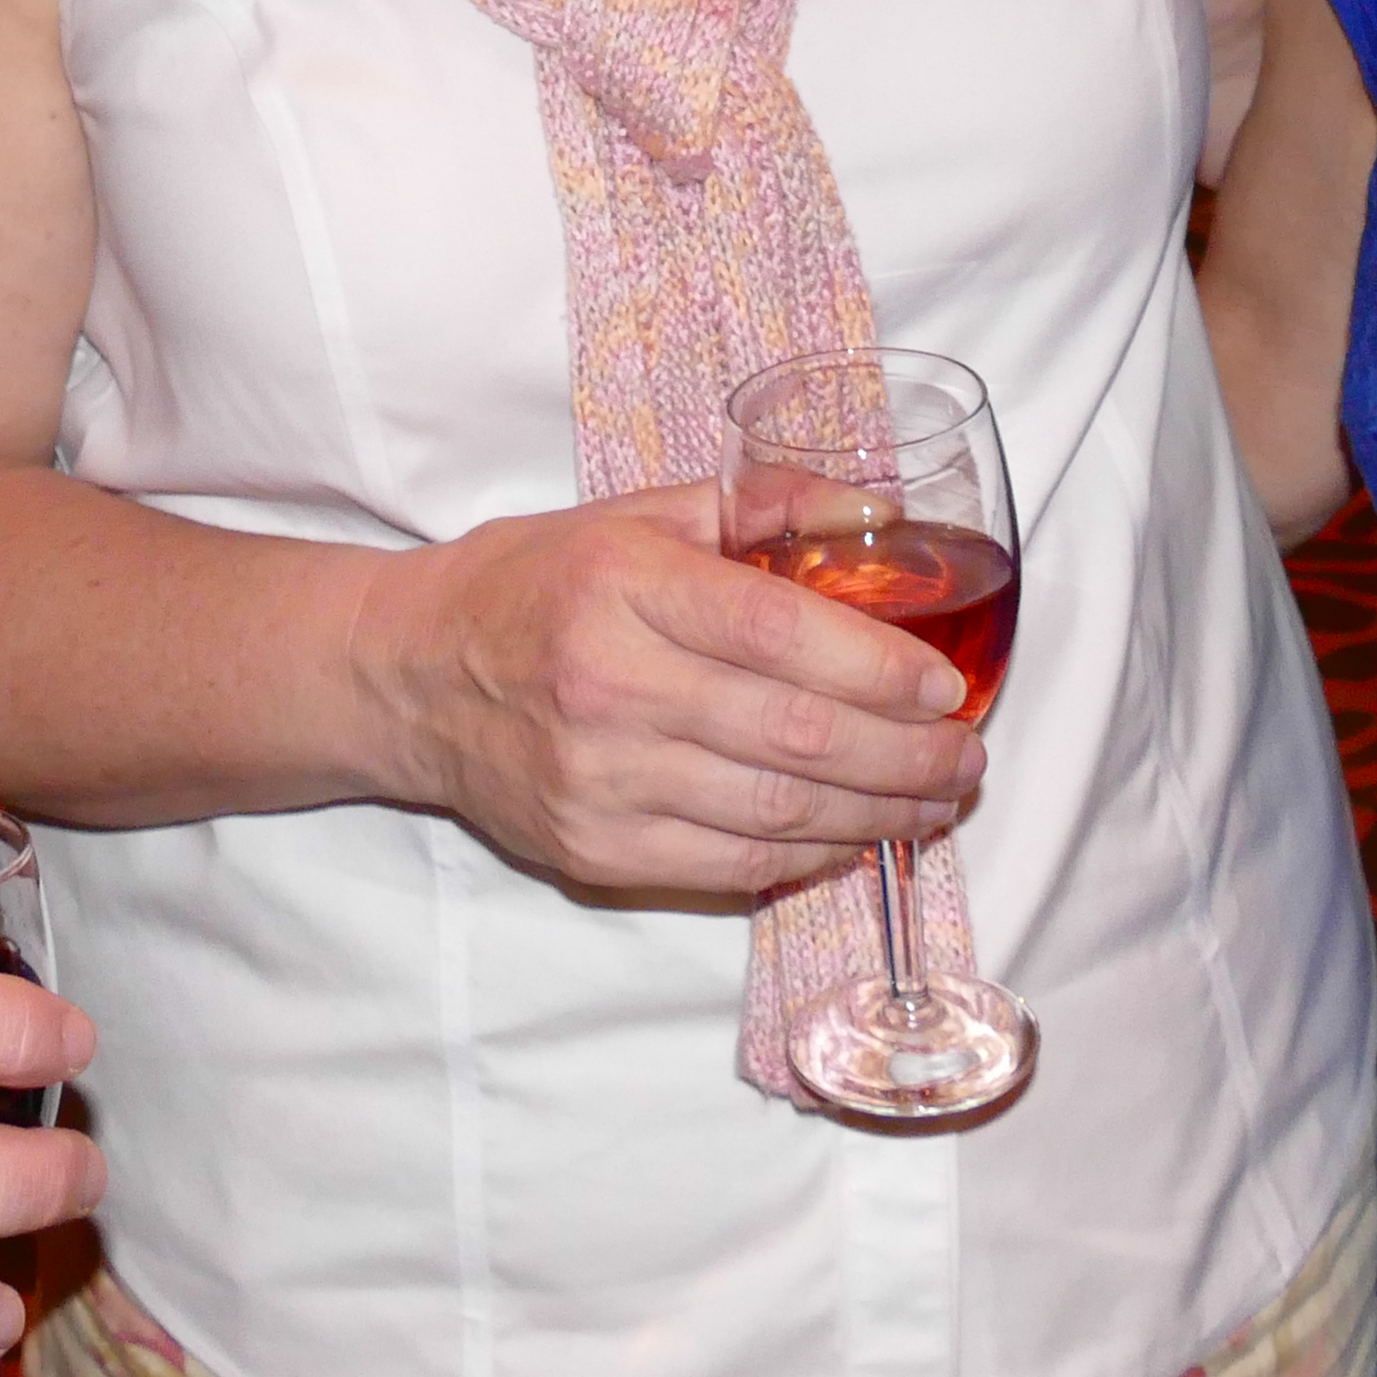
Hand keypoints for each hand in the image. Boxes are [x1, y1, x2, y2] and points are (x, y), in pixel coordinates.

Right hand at [354, 483, 982, 897]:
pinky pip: (732, 868)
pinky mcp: (593, 851)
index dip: (881, 668)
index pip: (781, 636)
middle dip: (908, 755)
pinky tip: (857, 835)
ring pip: (777, 815)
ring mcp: (600, 781)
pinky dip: (811, 857)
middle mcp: (610, 686)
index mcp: (624, 586)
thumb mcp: (630, 515)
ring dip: (880, 814)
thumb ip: (754, 508)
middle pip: (797, 737)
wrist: (408, 675)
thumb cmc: (532, 584)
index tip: (946, 686)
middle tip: (968, 755)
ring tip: (937, 799)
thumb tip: (875, 509)